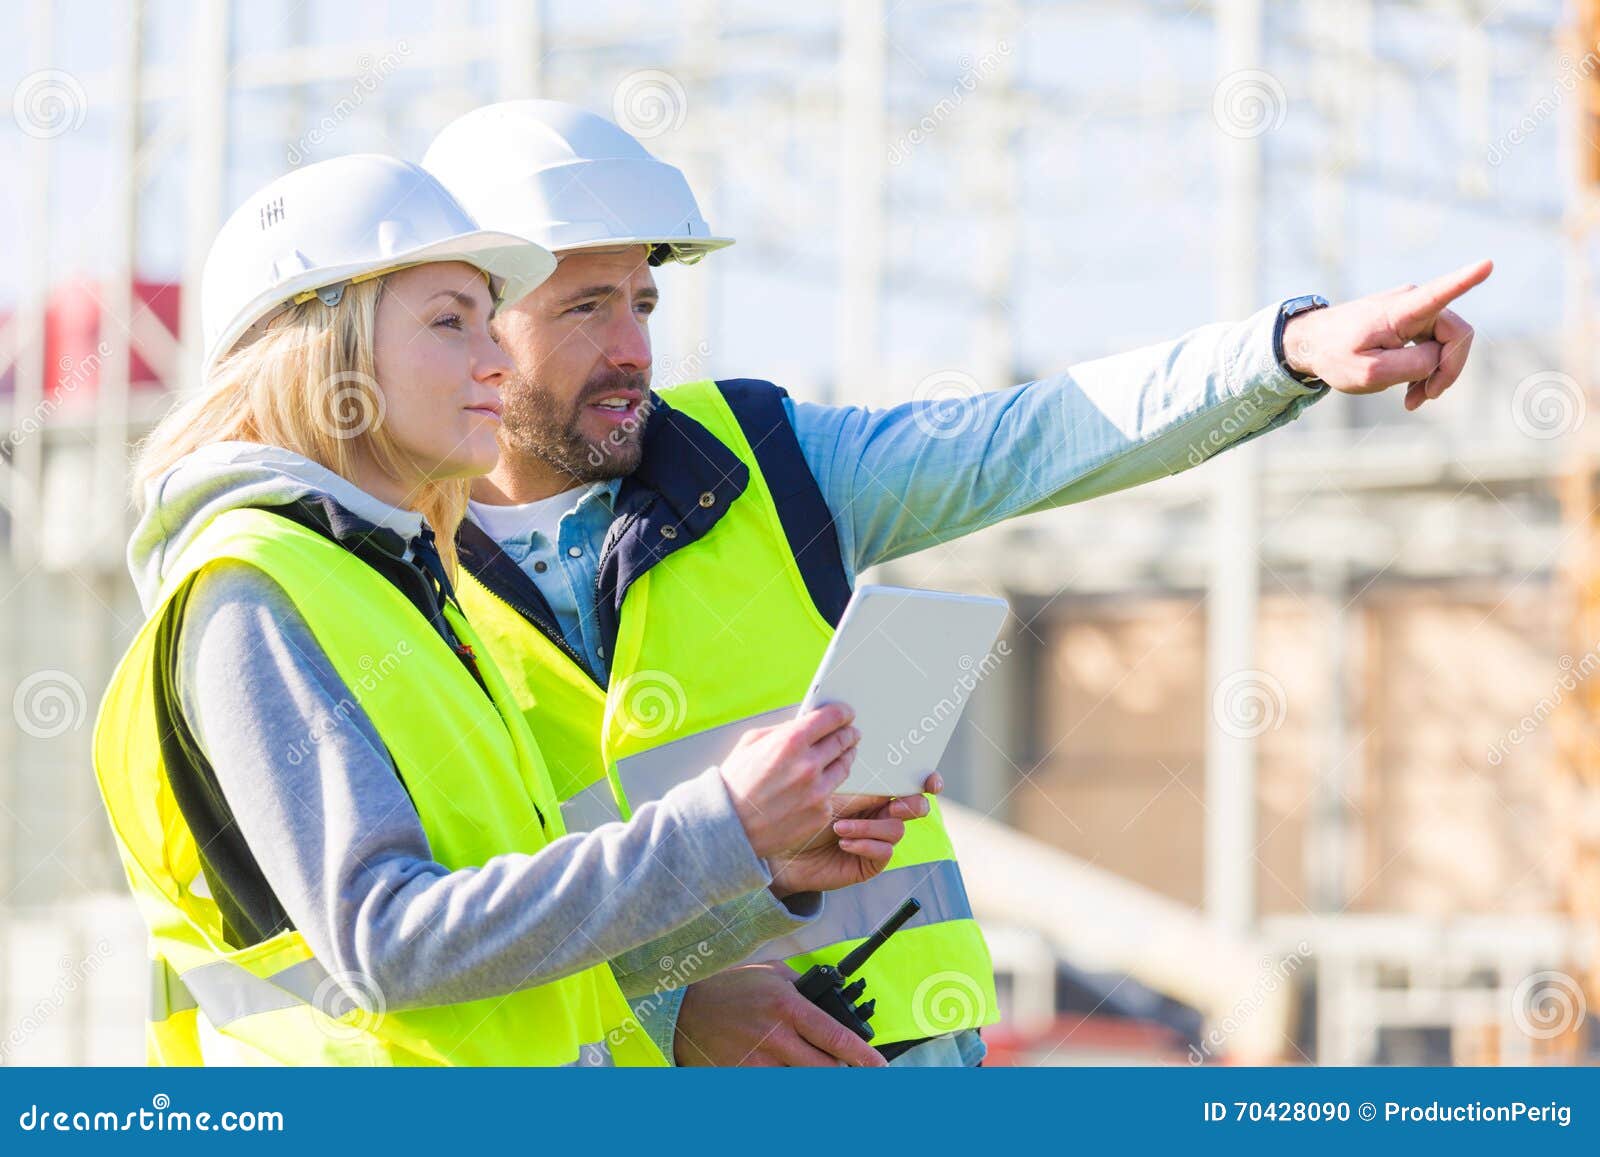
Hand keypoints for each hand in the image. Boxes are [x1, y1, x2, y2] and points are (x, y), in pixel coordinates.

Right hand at [674, 962, 887, 1066]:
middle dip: (843, 1074)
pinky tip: (789, 1076)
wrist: (684, 1009)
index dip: (863, 1056)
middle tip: (851, 1073)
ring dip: (815, 1080)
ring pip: (803, 1085)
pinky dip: (787, 1085)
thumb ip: (803, 987)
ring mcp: (757, 1063)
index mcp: (787, 1007)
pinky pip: (775, 1091)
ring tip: (815, 1071)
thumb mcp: (772, 973)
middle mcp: (775, 1038)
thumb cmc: (730, 987)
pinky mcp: (742, 1079)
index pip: (835, 1037)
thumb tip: (833, 1002)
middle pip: (826, 1071)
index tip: (880, 1067)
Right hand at [719, 704, 860, 859]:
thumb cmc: (736, 781)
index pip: (832, 718)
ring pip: (844, 767)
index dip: (843, 713)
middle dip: (849, 734)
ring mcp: (817, 792)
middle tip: (851, 733)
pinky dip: (827, 787)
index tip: (847, 713)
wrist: (728, 827)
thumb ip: (783, 729)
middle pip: (843, 741)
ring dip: (845, 757)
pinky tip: (818, 785)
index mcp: (790, 742)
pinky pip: (832, 794)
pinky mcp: (820, 814)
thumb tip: (808, 722)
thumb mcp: (751, 742)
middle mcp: (808, 766)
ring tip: (843, 753)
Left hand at [768, 772, 943, 896]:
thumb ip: (859, 783)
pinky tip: (844, 843)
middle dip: (910, 806)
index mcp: (874, 791)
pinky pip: (884, 852)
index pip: (909, 783)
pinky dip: (865, 844)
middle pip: (914, 807)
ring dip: (869, 827)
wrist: (782, 850)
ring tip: (840, 827)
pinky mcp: (870, 863)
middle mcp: (880, 814)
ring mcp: (877, 839)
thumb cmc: (802, 814)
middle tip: (893, 807)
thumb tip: (882, 769)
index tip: (933, 782)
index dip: (927, 781)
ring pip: (896, 830)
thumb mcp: (832, 792)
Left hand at [1281, 259, 1491, 410]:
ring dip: (1436, 374)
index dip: (1466, 280)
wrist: (1312, 344)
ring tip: (1413, 400)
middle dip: (1448, 370)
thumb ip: (1413, 365)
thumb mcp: (1370, 372)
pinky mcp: (1412, 319)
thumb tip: (1440, 356)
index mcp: (1401, 311)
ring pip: (1447, 343)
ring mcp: (1414, 309)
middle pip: (1455, 335)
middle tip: (1425, 398)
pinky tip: (1413, 391)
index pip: (1439, 293)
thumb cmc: (1336, 356)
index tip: (1488, 263)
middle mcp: (1412, 302)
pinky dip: (1427, 369)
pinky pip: (1434, 345)